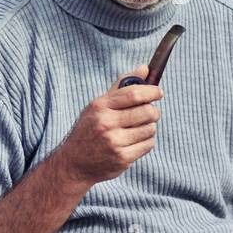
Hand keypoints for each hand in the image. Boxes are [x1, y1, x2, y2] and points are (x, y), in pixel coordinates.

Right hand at [56, 64, 163, 185]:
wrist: (74, 164)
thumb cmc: (88, 130)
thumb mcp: (98, 106)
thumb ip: (121, 87)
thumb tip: (145, 69)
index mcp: (100, 107)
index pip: (133, 94)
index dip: (151, 91)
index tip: (158, 92)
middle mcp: (106, 123)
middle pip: (146, 111)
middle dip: (154, 111)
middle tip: (151, 112)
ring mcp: (114, 142)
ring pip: (150, 129)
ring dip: (149, 127)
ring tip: (138, 129)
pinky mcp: (122, 159)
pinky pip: (148, 145)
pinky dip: (147, 141)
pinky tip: (135, 141)